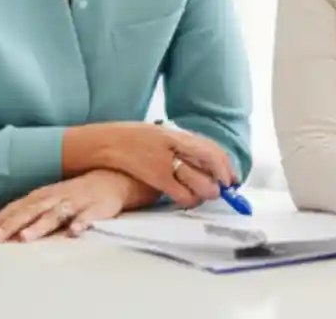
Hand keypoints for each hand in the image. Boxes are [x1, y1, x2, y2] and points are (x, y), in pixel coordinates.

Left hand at [0, 169, 156, 242]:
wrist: (115, 178)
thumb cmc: (78, 192)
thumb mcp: (51, 197)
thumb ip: (30, 209)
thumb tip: (1, 224)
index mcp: (44, 195)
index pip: (19, 207)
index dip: (2, 220)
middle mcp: (57, 197)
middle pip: (32, 211)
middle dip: (13, 224)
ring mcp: (77, 201)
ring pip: (56, 214)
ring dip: (40, 225)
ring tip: (26, 238)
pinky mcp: (98, 208)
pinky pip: (89, 216)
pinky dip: (81, 223)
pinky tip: (74, 232)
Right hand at [106, 122, 236, 207]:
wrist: (104, 142)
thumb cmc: (129, 139)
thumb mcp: (157, 134)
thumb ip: (177, 144)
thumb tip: (199, 158)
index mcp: (176, 134)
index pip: (211, 148)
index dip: (225, 164)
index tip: (231, 176)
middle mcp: (175, 145)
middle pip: (211, 162)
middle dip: (222, 178)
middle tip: (225, 188)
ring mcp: (167, 161)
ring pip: (201, 180)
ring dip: (209, 191)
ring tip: (209, 195)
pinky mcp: (156, 177)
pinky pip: (182, 193)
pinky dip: (191, 199)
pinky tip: (191, 201)